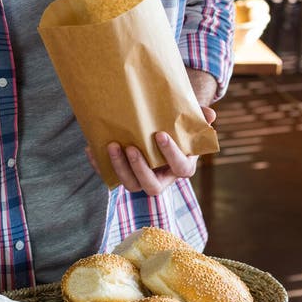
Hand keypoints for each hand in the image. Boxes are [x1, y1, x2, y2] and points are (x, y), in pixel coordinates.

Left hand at [90, 106, 216, 195]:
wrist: (159, 129)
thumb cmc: (176, 126)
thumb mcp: (187, 120)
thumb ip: (198, 118)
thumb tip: (210, 114)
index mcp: (182, 166)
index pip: (181, 168)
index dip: (171, 154)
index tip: (160, 135)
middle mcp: (162, 178)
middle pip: (152, 186)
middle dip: (139, 168)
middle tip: (130, 148)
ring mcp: (142, 179)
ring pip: (130, 185)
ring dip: (119, 167)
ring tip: (111, 146)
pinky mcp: (124, 175)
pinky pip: (110, 176)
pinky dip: (100, 165)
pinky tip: (92, 148)